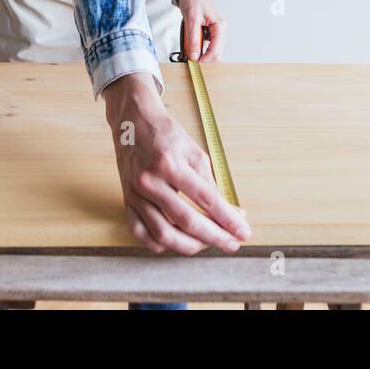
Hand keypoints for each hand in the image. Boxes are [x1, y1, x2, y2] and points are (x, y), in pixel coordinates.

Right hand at [102, 72, 251, 254]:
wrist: (133, 122)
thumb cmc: (165, 134)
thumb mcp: (194, 152)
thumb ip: (209, 184)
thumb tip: (229, 212)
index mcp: (170, 164)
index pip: (205, 199)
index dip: (227, 219)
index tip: (242, 231)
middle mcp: (150, 181)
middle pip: (186, 221)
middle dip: (215, 237)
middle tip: (232, 243)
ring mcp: (135, 194)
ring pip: (163, 234)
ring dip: (191, 245)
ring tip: (208, 244)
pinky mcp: (127, 201)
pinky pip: (141, 233)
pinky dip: (160, 244)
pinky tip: (177, 242)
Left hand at [176, 0, 225, 61]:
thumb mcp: (191, 19)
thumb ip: (193, 39)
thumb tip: (194, 56)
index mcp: (220, 27)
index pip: (215, 51)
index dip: (204, 60)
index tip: (192, 64)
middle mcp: (221, 30)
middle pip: (215, 53)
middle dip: (203, 58)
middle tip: (189, 59)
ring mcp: (216, 31)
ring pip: (211, 50)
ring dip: (200, 52)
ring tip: (188, 49)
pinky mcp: (210, 31)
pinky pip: (207, 44)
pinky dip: (198, 47)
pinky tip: (191, 44)